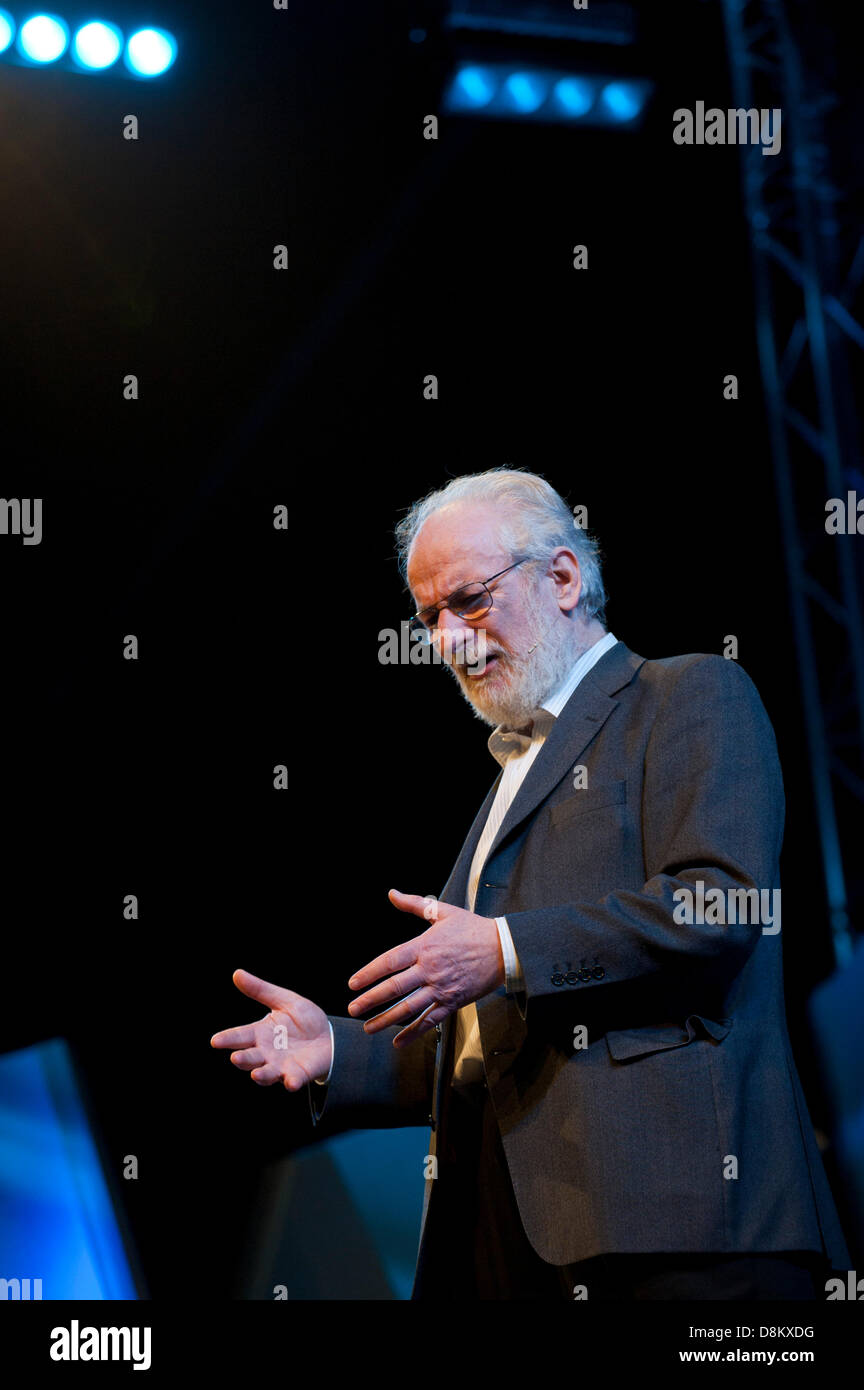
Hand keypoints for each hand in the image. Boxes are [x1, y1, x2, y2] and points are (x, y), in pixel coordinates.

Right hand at [210, 969, 331, 1090]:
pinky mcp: (298, 1074)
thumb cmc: (304, 1020)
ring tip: (256, 1074)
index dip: (228, 1039)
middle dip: (243, 1059)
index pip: (240, 1036)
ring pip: (266, 1074)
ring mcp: (281, 1066)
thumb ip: (261, 990)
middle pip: (250, 1058)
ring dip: (261, 1075)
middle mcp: (266, 1053)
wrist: (330, 1036)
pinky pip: (292, 1080)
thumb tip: (237, 973)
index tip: (215, 1041)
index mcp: (260, 1034)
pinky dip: (291, 1082)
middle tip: (236, 1057)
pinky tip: (291, 1082)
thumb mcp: (284, 1000)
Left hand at [346, 889, 504, 1045]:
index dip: (369, 973)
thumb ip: (415, 904)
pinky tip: (399, 1042)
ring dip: (386, 1020)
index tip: (353, 984)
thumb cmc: (473, 929)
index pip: (389, 961)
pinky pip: (430, 1021)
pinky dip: (414, 1033)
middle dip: (370, 1000)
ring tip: (369, 1028)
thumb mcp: (443, 912)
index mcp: (424, 947)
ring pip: (409, 1008)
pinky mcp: (453, 1002)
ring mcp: (441, 988)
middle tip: (352, 1009)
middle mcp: (430, 970)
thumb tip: (392, 894)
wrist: (503, 949)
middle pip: (394, 988)